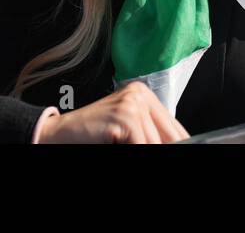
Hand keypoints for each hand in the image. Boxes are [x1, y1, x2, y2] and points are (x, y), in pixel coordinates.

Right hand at [34, 81, 189, 143]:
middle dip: (164, 148)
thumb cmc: (92, 136)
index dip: (180, 144)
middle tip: (158, 151)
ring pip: (155, 142)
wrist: (59, 134)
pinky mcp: (124, 115)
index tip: (185, 150)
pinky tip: (120, 147)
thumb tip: (179, 144)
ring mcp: (132, 102)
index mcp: (143, 95)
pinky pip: (142, 144)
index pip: (173, 128)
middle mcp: (139, 93)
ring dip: (145, 149)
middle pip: (169, 135)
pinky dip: (136, 151)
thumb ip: (150, 135)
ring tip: (124, 145)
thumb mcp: (127, 132)